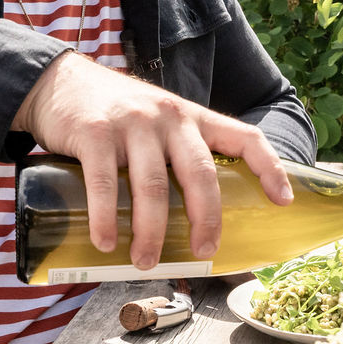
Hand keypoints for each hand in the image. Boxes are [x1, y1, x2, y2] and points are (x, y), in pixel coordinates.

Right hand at [11, 53, 293, 268]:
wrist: (59, 82)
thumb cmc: (116, 114)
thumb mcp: (158, 123)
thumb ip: (175, 156)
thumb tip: (191, 221)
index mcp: (193, 117)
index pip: (245, 137)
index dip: (269, 169)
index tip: (284, 201)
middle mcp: (170, 117)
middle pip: (200, 173)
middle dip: (206, 218)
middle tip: (204, 251)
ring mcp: (133, 123)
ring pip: (153, 185)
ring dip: (150, 231)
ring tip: (145, 261)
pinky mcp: (95, 132)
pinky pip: (105, 183)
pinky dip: (106, 218)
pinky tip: (106, 242)